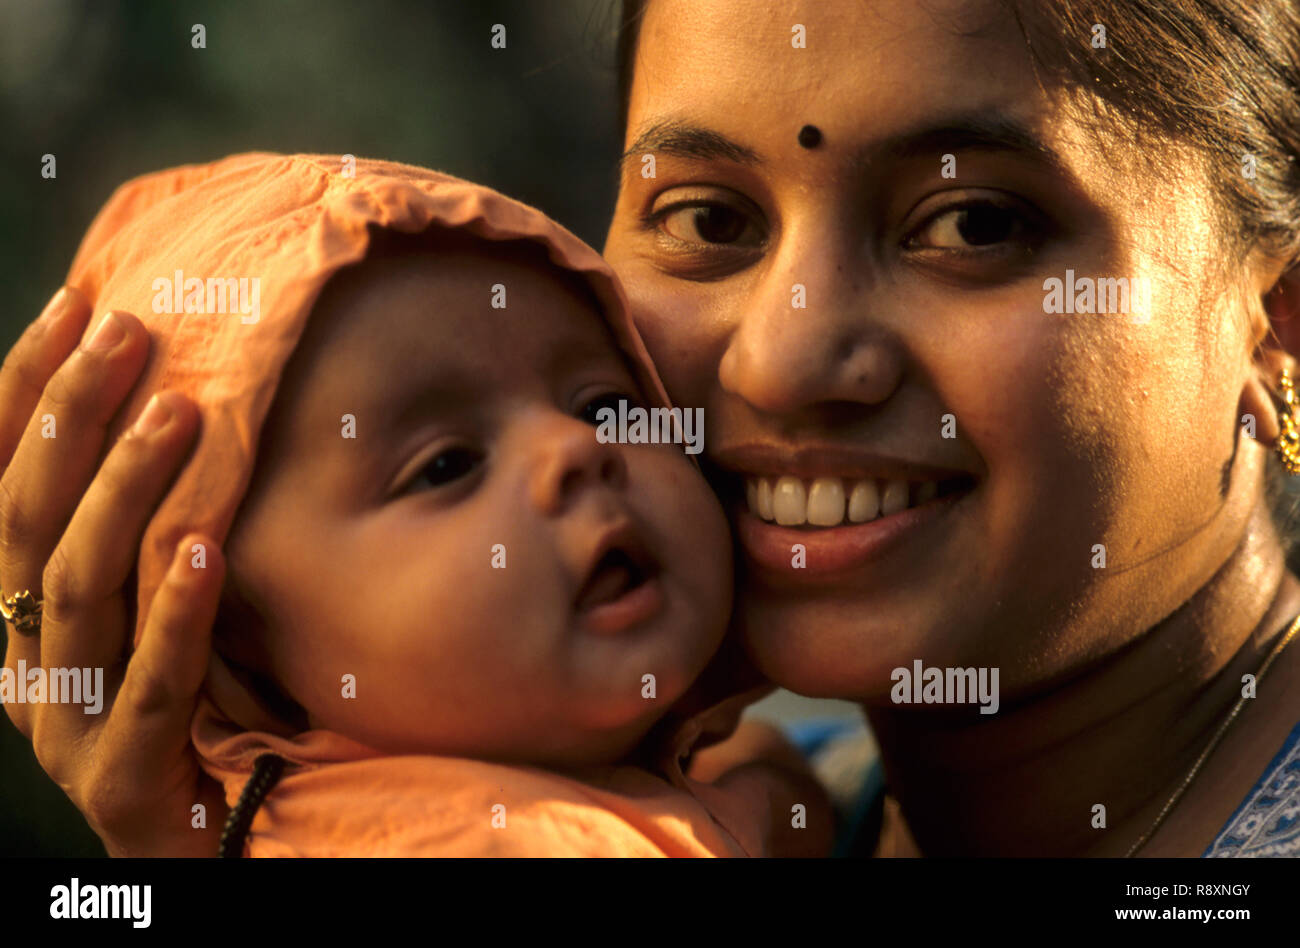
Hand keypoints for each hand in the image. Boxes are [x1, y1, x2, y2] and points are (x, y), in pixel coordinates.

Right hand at [1, 287, 229, 855]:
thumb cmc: (179, 716)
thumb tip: (171, 409)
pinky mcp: (121, 778)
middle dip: (72, 418)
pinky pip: (149, 684)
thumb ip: (140, 533)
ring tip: (179, 413)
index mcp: (17, 614)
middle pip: (28, 521)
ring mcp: (63, 724)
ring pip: (78, 589)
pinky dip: (173, 610)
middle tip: (128, 333)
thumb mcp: (144, 612)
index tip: (76, 304)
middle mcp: (22, 659)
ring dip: (124, 492)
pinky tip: (202, 546)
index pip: (4, 483)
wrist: (190, 850)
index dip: (31, 393)